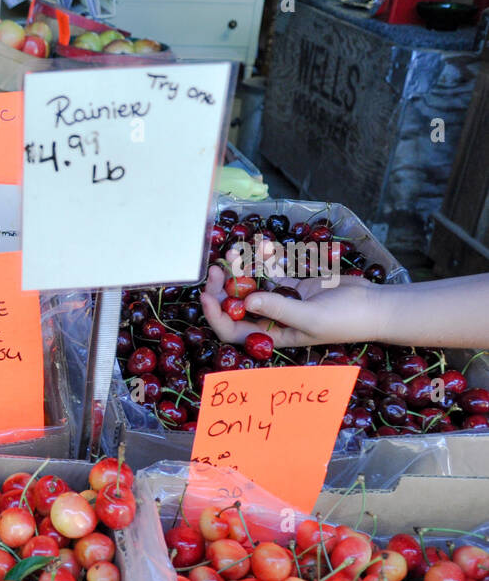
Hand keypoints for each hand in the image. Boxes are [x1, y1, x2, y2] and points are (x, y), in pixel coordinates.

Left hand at [199, 264, 388, 347]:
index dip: (215, 316)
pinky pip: (271, 272)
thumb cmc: (346, 320)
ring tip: (233, 250)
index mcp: (270, 336)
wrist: (375, 306)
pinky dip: (264, 260)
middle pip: (235, 306)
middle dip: (223, 288)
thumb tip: (246, 302)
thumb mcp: (310, 317)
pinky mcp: (293, 286)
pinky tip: (260, 244)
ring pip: (251, 286)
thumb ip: (278, 310)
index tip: (206, 294)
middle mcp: (271, 321)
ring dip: (241, 269)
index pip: (232, 330)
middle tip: (217, 267)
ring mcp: (281, 302)